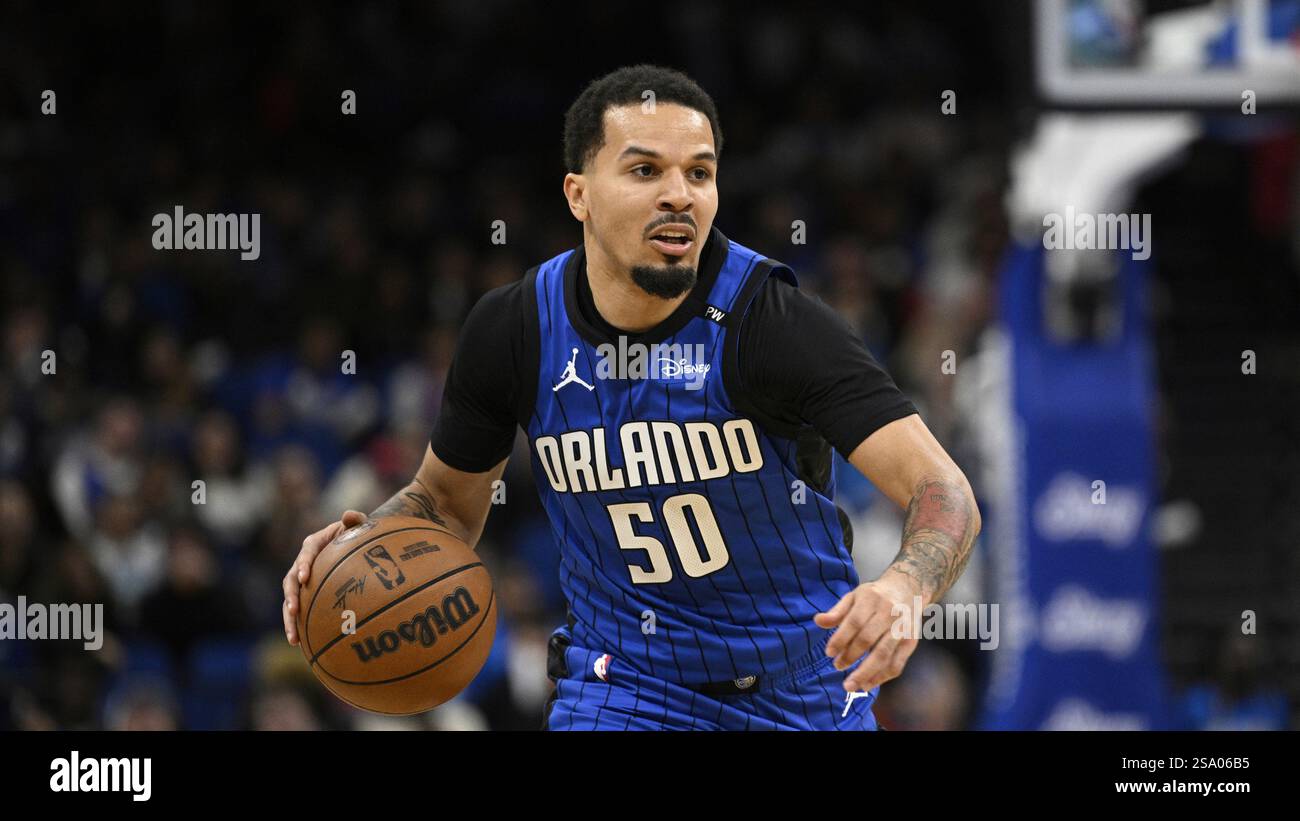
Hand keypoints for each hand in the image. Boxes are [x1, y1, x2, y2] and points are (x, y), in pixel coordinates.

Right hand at [282, 509, 367, 644]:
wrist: (355, 546)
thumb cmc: (358, 535)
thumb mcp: (358, 525)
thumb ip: (355, 520)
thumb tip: (349, 515)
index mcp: (313, 543)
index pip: (305, 553)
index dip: (302, 565)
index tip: (305, 577)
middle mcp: (302, 563)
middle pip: (290, 580)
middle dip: (291, 597)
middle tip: (294, 610)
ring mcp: (302, 580)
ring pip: (290, 599)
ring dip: (289, 618)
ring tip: (293, 638)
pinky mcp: (306, 594)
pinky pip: (299, 610)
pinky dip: (297, 625)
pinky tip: (299, 644)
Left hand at [813, 572, 923, 691]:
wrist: (908, 590)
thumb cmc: (875, 596)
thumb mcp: (854, 596)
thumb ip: (837, 612)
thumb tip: (818, 621)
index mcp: (871, 599)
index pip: (854, 622)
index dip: (841, 639)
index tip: (829, 653)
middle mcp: (889, 613)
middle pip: (868, 639)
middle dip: (851, 656)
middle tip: (838, 667)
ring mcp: (902, 629)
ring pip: (883, 655)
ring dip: (866, 673)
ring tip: (851, 685)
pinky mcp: (911, 642)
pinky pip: (897, 664)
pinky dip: (882, 677)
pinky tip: (867, 684)